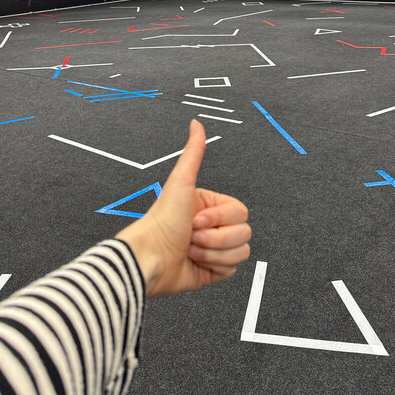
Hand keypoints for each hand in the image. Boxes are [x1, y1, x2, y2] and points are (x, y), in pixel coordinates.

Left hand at [116, 120, 250, 296]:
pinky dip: (214, 267)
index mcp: (210, 206)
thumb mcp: (181, 181)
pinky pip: (232, 269)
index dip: (220, 219)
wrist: (151, 258)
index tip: (197, 218)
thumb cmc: (162, 220)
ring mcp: (214, 249)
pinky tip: (196, 262)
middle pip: (244, 232)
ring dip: (214, 252)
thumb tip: (196, 123)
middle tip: (192, 235)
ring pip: (240, 251)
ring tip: (191, 248)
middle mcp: (213, 226)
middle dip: (216, 237)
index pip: (241, 212)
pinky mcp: (212, 271)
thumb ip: (193, 153)